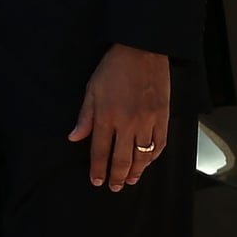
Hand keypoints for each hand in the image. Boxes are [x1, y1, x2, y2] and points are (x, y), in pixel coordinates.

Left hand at [67, 43, 169, 190]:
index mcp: (106, 116)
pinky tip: (148, 161)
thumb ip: (84, 117)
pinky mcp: (162, 115)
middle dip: (117, 177)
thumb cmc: (114, 67)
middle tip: (115, 187)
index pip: (100, 152)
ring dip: (136, 171)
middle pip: (121, 159)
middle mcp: (127, 122)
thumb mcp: (92, 89)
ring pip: (142, 155)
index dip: (98, 170)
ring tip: (132, 180)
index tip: (97, 180)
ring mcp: (147, 120)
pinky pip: (159, 142)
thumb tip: (74, 138)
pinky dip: (154, 155)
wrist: (142, 49)